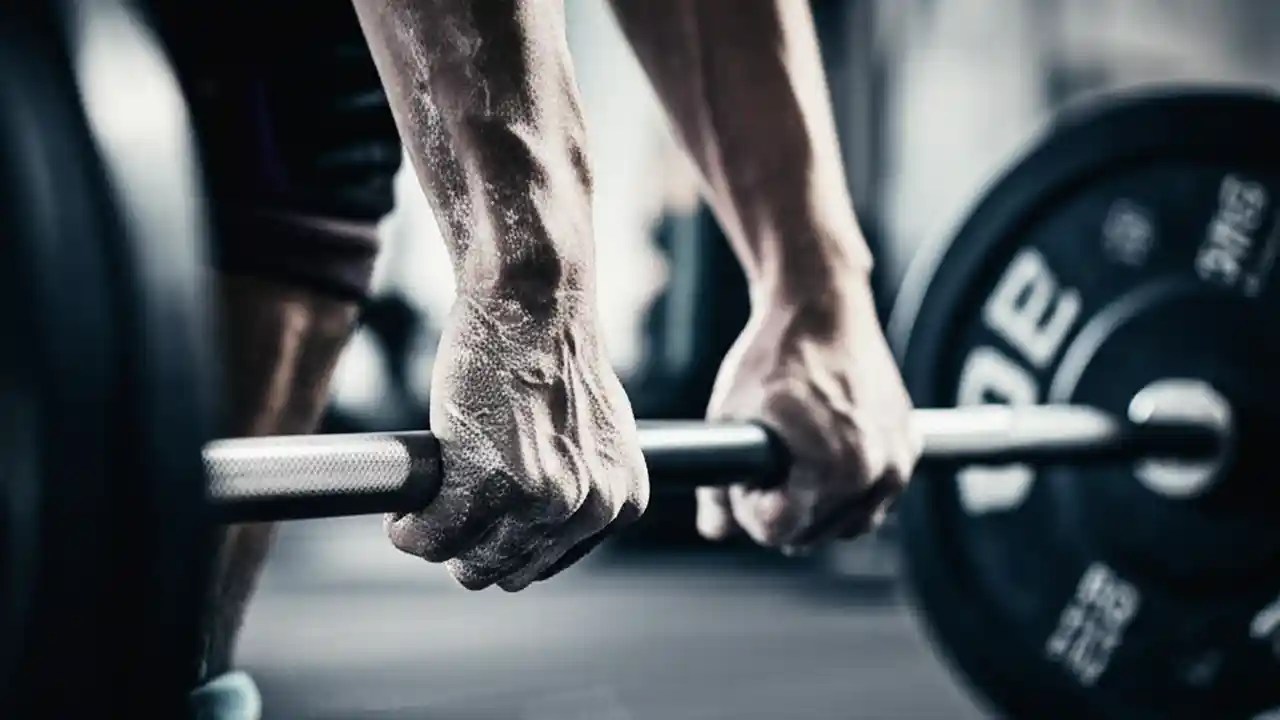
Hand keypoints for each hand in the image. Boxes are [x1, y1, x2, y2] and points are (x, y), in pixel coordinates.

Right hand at [385, 294, 648, 590]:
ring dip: (438, 543)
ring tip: (423, 513)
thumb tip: (546, 522)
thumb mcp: (597, 433)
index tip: (483, 521)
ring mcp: (539, 502)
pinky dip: (409, 532)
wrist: (533, 303)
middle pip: (511, 572)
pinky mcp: (484, 485)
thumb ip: (583, 482)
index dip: (506, 543)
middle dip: (471, 549)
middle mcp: (590, 509)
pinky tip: (401, 515)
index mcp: (622, 502)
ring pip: (470, 567)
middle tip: (446, 514)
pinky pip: (431, 539)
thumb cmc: (557, 353)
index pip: (550, 562)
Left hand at [698, 280, 918, 549]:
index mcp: (832, 466)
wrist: (821, 308)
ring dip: (813, 506)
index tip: (747, 469)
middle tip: (768, 457)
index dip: (749, 503)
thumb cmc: (772, 358)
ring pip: (843, 525)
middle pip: (810, 534)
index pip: (776, 531)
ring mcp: (898, 461)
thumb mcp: (729, 419)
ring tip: (793, 457)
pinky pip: (870, 501)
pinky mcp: (910, 449)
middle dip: (781, 506)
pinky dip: (844, 492)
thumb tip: (717, 530)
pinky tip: (821, 455)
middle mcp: (876, 470)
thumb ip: (717, 486)